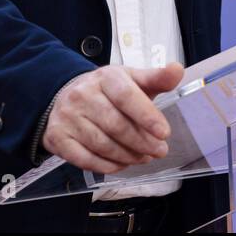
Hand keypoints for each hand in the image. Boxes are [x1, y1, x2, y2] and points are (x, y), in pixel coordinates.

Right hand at [42, 62, 182, 174]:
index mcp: (105, 77)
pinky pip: (85, 159)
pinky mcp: (58, 137)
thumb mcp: (131, 79)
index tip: (164, 132)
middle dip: (142, 142)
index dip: (146, 116)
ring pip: (102, 144)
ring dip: (128, 156)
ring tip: (143, 157)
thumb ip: (156, 78)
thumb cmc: (106, 90)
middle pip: (116, 125)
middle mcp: (83, 94)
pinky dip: (107, 166)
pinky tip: (121, 164)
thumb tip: (177, 69)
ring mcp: (68, 116)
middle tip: (159, 151)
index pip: (127, 96)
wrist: (65, 96)